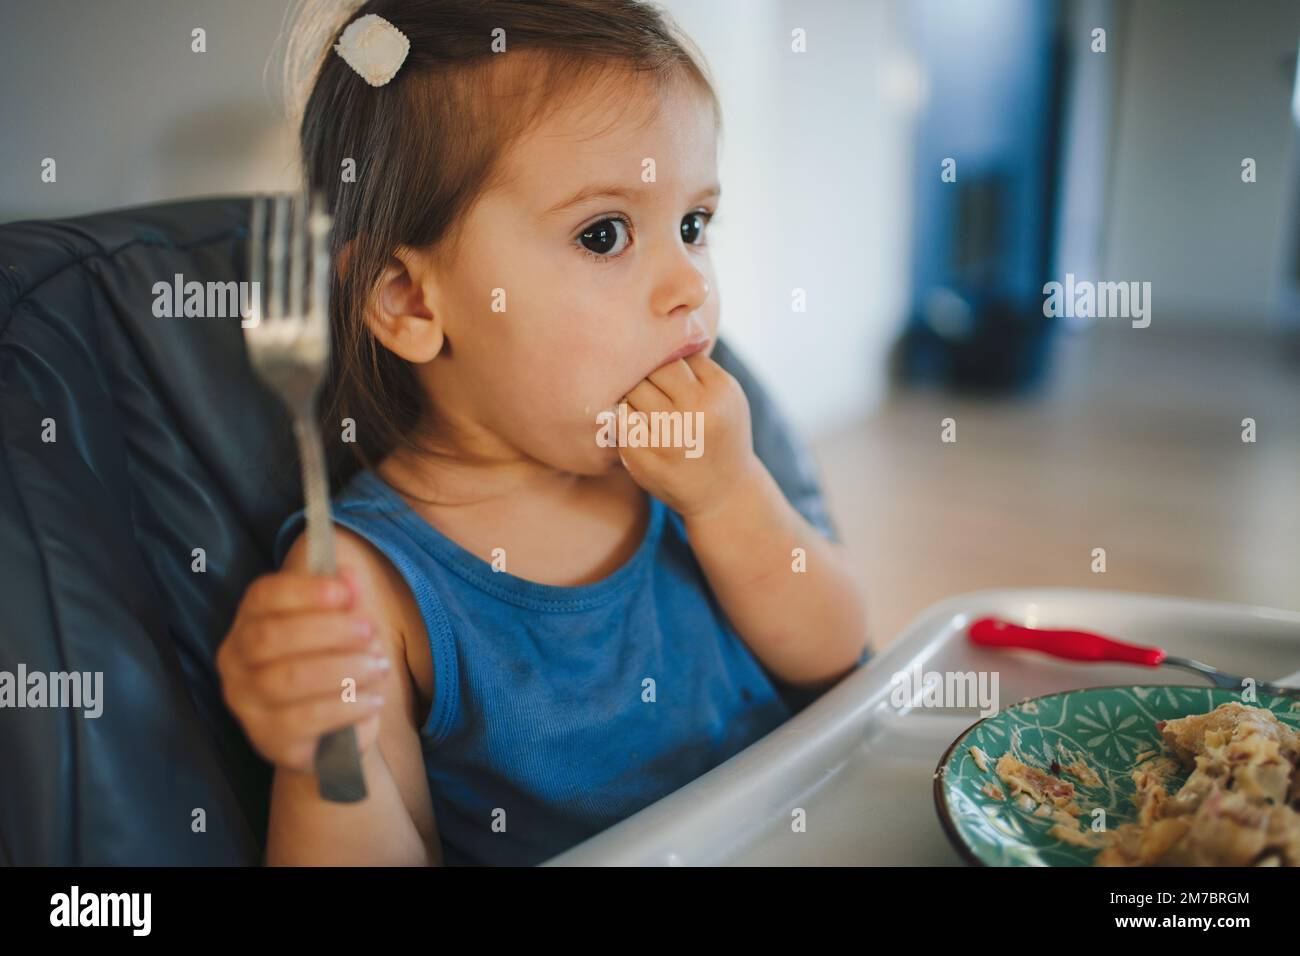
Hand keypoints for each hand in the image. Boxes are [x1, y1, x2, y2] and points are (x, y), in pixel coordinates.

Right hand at [216, 568, 388, 771]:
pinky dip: (345, 706)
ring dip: (343, 669)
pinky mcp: (269, 740)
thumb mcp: (340, 627)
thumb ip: (343, 599)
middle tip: (370, 631)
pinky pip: (304, 721)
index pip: (262, 597)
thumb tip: (350, 577)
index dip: (304, 590)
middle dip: (328, 629)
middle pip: (270, 637)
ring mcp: (247, 705)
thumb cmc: (331, 665)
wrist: (331, 734)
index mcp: (249, 622)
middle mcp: (236, 663)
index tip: (345, 592)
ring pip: (288, 679)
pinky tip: (372, 700)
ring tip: (379, 666)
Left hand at [619, 350, 760, 518]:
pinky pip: (619, 423)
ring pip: (631, 394)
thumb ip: (698, 365)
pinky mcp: (646, 460)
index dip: (660, 358)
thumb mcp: (726, 395)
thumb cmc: (719, 433)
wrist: (724, 493)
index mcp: (719, 390)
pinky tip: (630, 425)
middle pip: (650, 371)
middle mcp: (697, 413)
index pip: (674, 354)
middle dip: (642, 375)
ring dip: (629, 396)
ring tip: (638, 405)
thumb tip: (657, 325)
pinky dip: (620, 419)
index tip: (656, 367)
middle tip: (639, 383)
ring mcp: (670, 438)